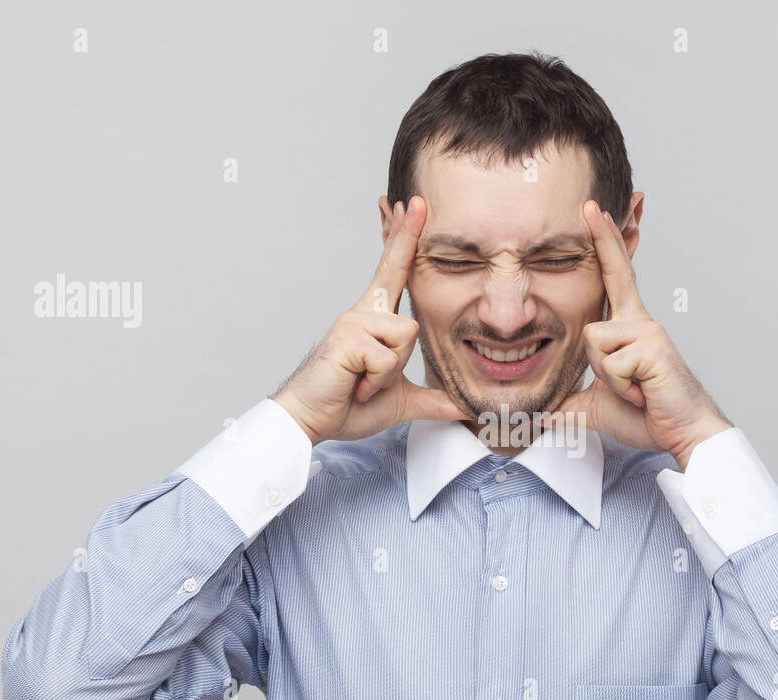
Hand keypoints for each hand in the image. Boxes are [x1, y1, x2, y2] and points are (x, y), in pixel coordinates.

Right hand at [273, 196, 468, 443]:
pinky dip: (378, 381)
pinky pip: (388, 358)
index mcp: (375, 319)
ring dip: (391, 372)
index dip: (403, 238)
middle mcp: (363, 312)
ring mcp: (353, 321)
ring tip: (366, 381)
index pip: (394, 271)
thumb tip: (464, 408)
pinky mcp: (347, 338)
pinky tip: (357, 385)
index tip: (412, 206)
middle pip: (397, 271)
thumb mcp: (400, 401)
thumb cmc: (347, 405)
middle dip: (407, 233)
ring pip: (407, 334)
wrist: (312, 421)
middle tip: (418, 200)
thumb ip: (434, 401)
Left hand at [553, 200, 730, 469]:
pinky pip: (609, 363)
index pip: (613, 279)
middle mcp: (639, 322)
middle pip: (612, 277)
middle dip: (602, 237)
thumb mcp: (596, 409)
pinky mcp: (652, 348)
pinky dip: (619, 386)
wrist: (682, 433)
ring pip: (593, 340)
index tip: (596, 213)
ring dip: (606, 376)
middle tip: (588, 203)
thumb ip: (569, 407)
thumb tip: (542, 418)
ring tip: (632, 389)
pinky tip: (641, 391)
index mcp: (628, 328)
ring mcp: (648, 332)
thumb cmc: (647, 416)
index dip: (605, 245)